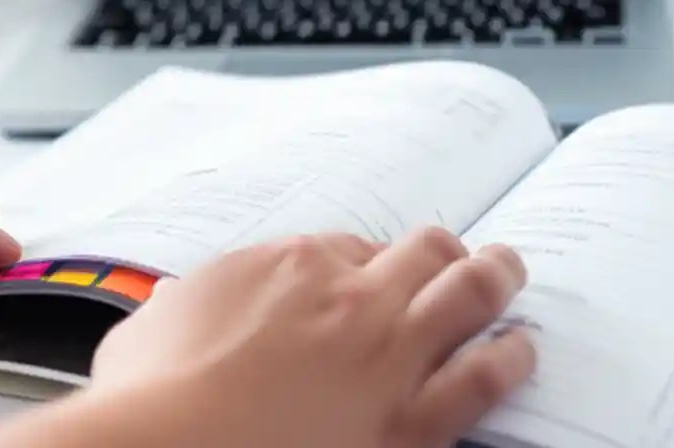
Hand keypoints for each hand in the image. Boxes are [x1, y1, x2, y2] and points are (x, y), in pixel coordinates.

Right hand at [91, 229, 534, 447]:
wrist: (171, 447)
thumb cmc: (152, 395)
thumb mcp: (152, 326)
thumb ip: (184, 305)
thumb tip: (179, 301)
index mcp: (289, 266)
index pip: (352, 246)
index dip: (369, 261)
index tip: (372, 274)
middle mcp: (350, 297)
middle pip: (423, 252)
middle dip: (443, 252)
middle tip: (459, 256)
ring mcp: (388, 354)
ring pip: (468, 294)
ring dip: (496, 278)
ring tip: (510, 273)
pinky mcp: (412, 419)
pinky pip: (484, 377)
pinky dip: (510, 358)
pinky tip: (520, 351)